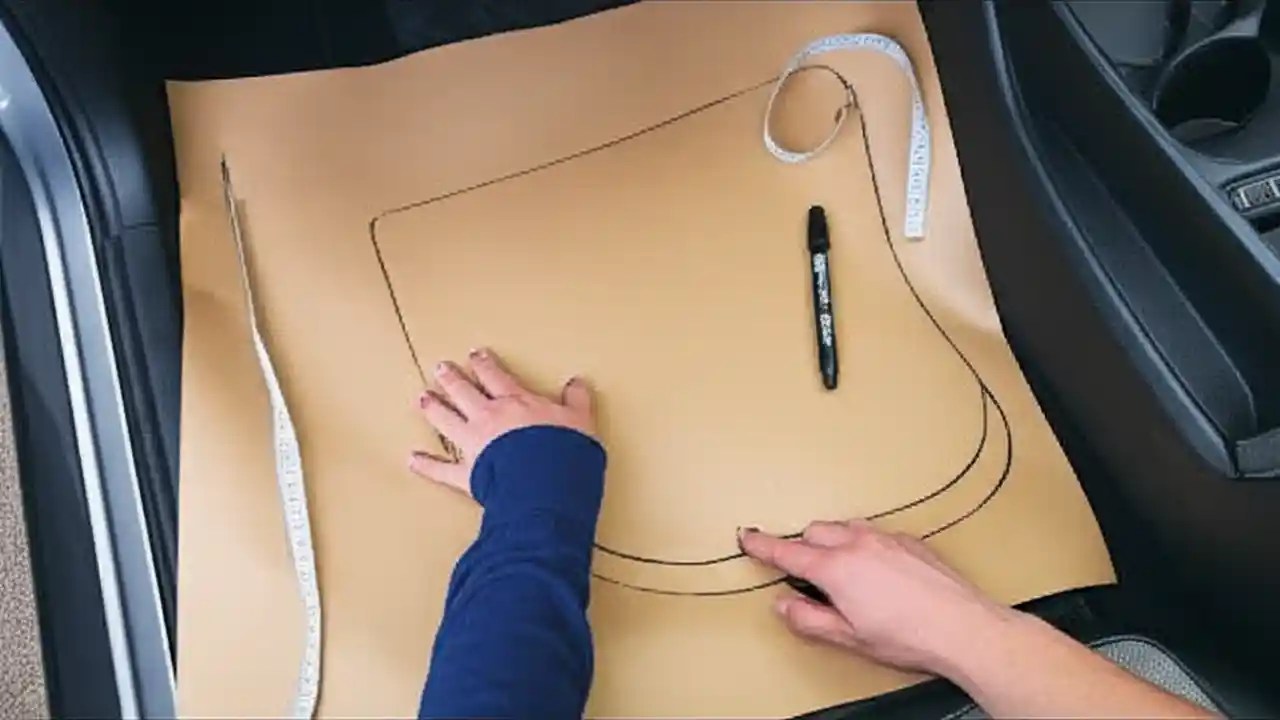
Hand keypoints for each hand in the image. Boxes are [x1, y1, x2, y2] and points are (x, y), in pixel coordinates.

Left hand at [409, 348, 594, 495]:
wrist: (546, 485)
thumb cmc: (563, 452)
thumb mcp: (580, 421)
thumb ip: (576, 402)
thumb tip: (577, 384)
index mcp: (515, 403)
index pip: (495, 377)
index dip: (484, 364)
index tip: (476, 355)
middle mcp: (489, 418)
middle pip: (463, 392)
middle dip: (451, 378)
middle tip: (441, 368)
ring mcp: (474, 445)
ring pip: (446, 420)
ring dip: (434, 409)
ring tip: (424, 398)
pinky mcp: (468, 474)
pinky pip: (442, 469)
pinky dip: (427, 465)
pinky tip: (413, 460)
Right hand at [739, 521, 1017, 675]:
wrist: (963, 627)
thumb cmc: (909, 637)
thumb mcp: (849, 638)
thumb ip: (810, 619)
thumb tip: (784, 606)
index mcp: (836, 569)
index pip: (788, 553)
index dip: (763, 546)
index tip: (748, 537)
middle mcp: (858, 544)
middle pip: (815, 531)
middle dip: (804, 547)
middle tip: (808, 575)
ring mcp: (886, 538)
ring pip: (846, 527)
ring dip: (835, 542)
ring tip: (845, 572)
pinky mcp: (910, 541)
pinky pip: (875, 533)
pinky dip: (865, 545)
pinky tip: (878, 571)